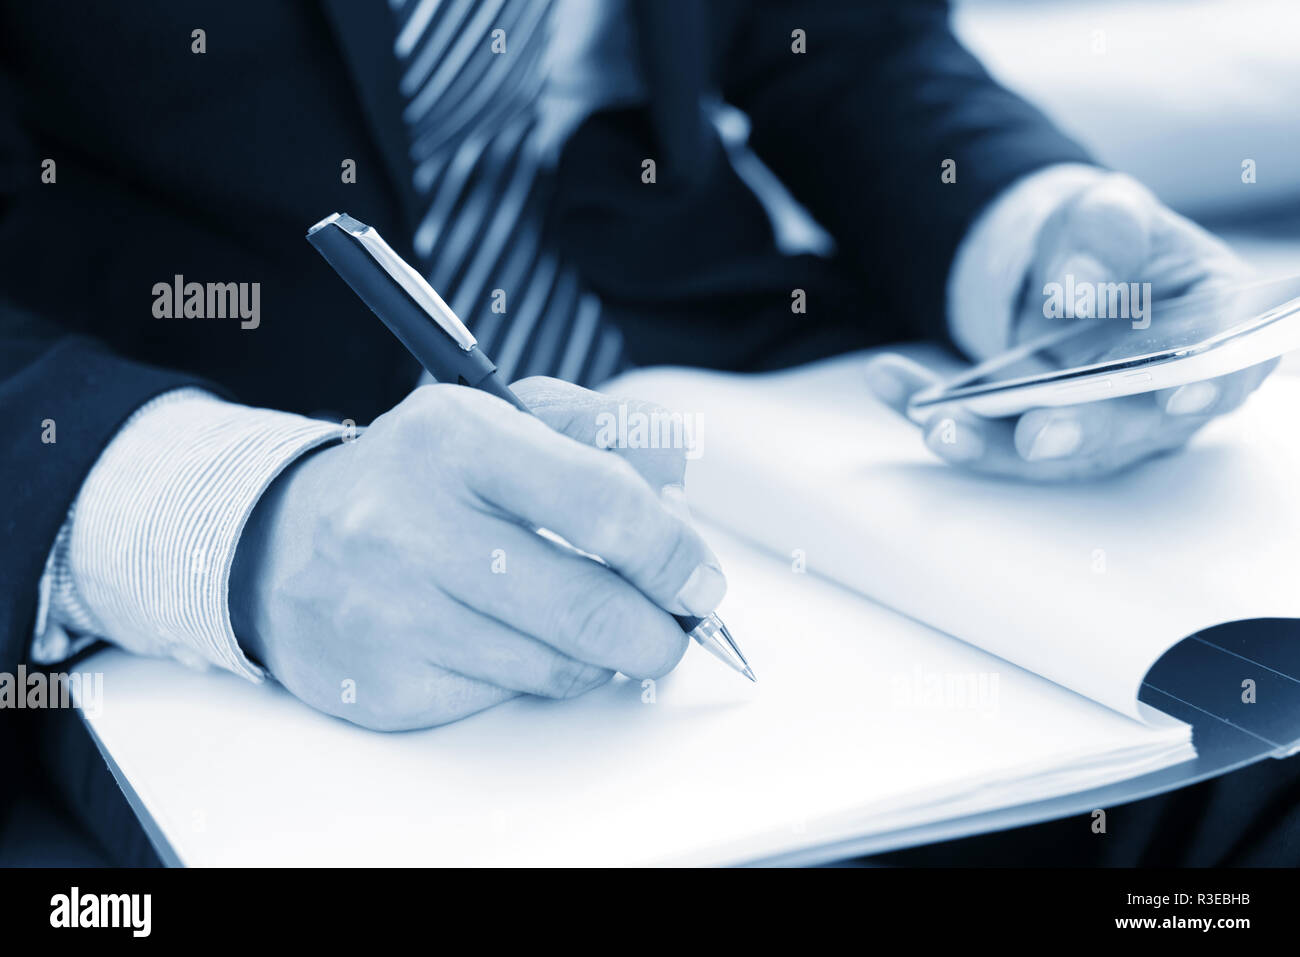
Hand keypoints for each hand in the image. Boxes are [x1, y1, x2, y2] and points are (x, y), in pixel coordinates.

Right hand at [229, 378, 724, 729]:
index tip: (701, 580)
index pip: (603, 503)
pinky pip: (504, 695)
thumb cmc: (417, 479)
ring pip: (556, 664)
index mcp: (457, 437)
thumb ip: (597, 433)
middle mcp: (414, 522)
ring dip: (600, 655)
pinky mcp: (384, 681)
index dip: (673, 553)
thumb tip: (678, 490)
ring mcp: (393, 610)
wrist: (282, 542)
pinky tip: (513, 639)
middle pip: (588, 606)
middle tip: (673, 628)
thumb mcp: (497, 418)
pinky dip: (534, 675)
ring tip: (591, 626)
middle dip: (658, 630)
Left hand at [866, 173, 1276, 479]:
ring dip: (990, 443)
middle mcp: (1153, 397)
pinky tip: (889, 381)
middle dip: (1080, 432)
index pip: (1223, 369)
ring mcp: (1089, 426)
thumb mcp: (1108, 213)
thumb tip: (1078, 285)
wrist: (1055, 265)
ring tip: (938, 422)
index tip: (1177, 397)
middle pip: (1127, 429)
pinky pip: (981, 432)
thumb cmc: (1106, 241)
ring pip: (1045, 452)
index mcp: (1205, 336)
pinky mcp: (1026, 430)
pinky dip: (930, 408)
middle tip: (1038, 434)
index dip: (1208, 388)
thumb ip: (1107, 235)